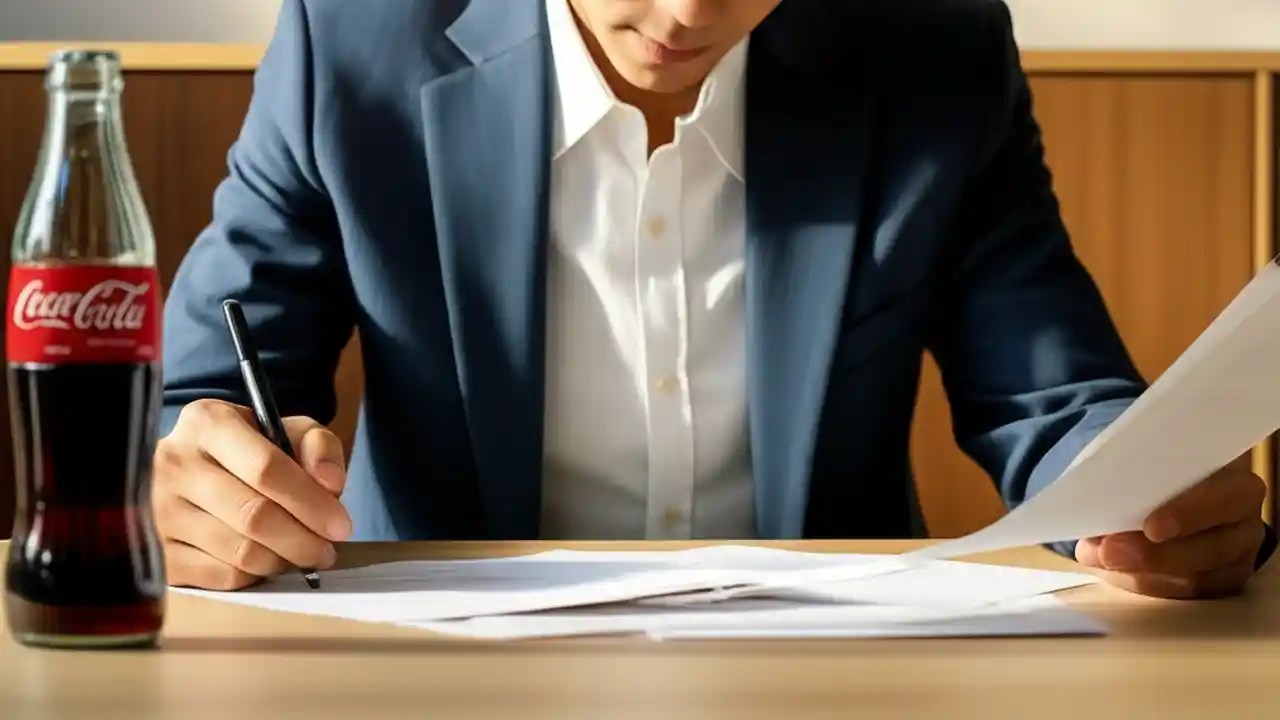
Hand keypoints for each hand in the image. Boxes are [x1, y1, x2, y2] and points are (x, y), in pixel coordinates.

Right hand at [154, 399, 352, 589]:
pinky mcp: (157, 550)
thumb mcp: (288, 431)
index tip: (341, 525)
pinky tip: (266, 561)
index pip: (266, 468)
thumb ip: (319, 447)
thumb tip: (330, 484)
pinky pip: (221, 576)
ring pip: (239, 552)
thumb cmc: (250, 451)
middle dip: (303, 540)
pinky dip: (255, 575)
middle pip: (254, 515)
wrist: (193, 470)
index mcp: (207, 422)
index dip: (310, 502)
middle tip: (327, 551)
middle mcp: (174, 462)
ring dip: (283, 560)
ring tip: (301, 554)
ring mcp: (158, 509)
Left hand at [1075, 466, 1266, 598]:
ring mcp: (1236, 558)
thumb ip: (1132, 480)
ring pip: (1197, 579)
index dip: (1191, 513)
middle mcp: (1244, 522)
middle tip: (1110, 552)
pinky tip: (1114, 572)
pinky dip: (1144, 584)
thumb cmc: (1160, 472)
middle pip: (1213, 549)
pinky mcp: (1219, 583)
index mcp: (1235, 482)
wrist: (1170, 489)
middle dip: (1155, 556)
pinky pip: (1184, 596)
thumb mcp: (1151, 465)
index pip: (1227, 497)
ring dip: (1142, 574)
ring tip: (1101, 560)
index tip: (1151, 528)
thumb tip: (1101, 516)